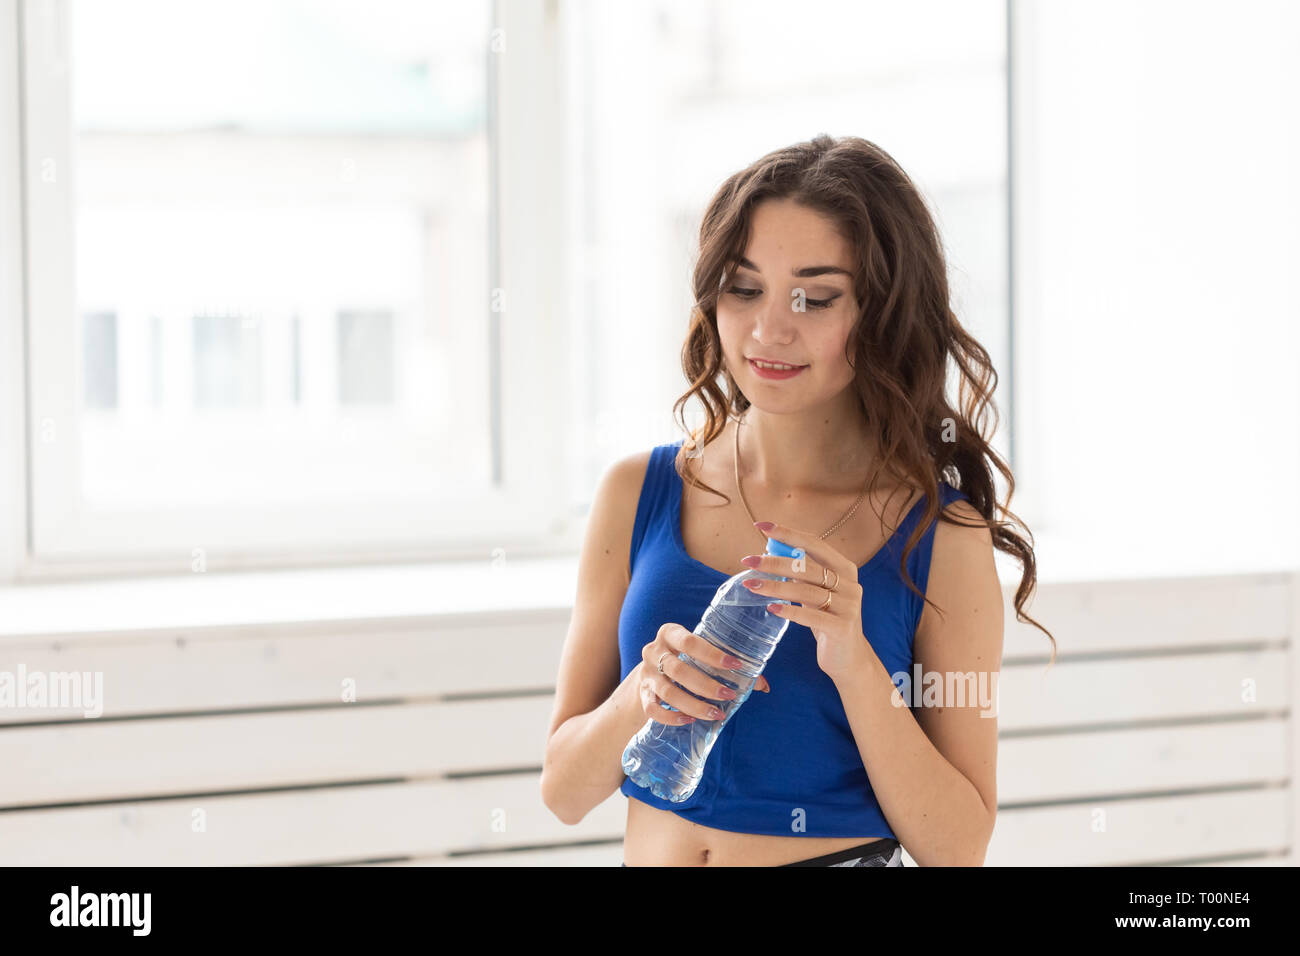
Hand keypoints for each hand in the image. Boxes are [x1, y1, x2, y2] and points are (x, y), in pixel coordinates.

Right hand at [637, 622, 770, 725]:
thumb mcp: (699, 655)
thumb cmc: (685, 660)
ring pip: (668, 692)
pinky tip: (689, 720)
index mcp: (670, 633)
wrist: (650, 672)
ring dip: (694, 705)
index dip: (713, 654)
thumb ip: (727, 666)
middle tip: (728, 695)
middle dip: (706, 685)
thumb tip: (762, 685)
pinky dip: (671, 717)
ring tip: (716, 714)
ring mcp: (646, 674)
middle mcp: (653, 651)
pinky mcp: (642, 694)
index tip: (736, 664)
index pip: (690, 642)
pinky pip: (653, 709)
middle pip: (678, 670)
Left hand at [742, 519, 875, 684]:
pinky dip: (790, 611)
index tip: (762, 526)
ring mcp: (849, 606)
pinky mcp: (843, 628)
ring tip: (751, 585)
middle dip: (774, 562)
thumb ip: (802, 574)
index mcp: (845, 569)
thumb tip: (769, 554)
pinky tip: (770, 608)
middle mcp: (850, 584)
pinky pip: (812, 616)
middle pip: (807, 567)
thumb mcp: (816, 593)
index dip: (788, 533)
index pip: (814, 544)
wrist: (849, 659)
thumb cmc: (827, 620)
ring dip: (775, 586)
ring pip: (806, 591)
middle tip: (748, 561)